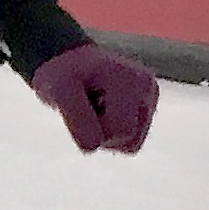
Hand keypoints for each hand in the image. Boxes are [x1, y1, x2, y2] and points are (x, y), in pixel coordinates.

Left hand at [30, 44, 157, 153]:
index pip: (121, 131)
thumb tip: (92, 147)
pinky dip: (111, 132)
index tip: (78, 106)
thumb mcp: (60, 91)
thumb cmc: (61, 73)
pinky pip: (128, 140)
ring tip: (92, 108)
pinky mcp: (144, 111)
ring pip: (130, 144)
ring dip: (106, 133)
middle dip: (101, 131)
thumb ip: (77, 118)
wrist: (65, 62)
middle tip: (83, 106)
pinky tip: (99, 111)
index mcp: (133, 81)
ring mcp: (149, 101)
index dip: (94, 129)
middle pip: (129, 141)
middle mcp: (147, 90)